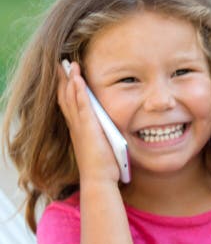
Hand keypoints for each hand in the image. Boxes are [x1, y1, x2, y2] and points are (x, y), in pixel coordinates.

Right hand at [57, 61, 120, 184]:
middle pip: (65, 97)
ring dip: (70, 80)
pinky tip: (77, 79)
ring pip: (71, 98)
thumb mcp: (102, 145)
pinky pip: (82, 105)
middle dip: (64, 79)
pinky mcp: (88, 128)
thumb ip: (104, 134)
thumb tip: (114, 130)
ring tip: (70, 64)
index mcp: (79, 129)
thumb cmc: (103, 166)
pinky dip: (78, 91)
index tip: (68, 75)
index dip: (67, 89)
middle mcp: (76, 125)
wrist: (99, 179)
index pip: (70, 104)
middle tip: (62, 63)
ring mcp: (81, 126)